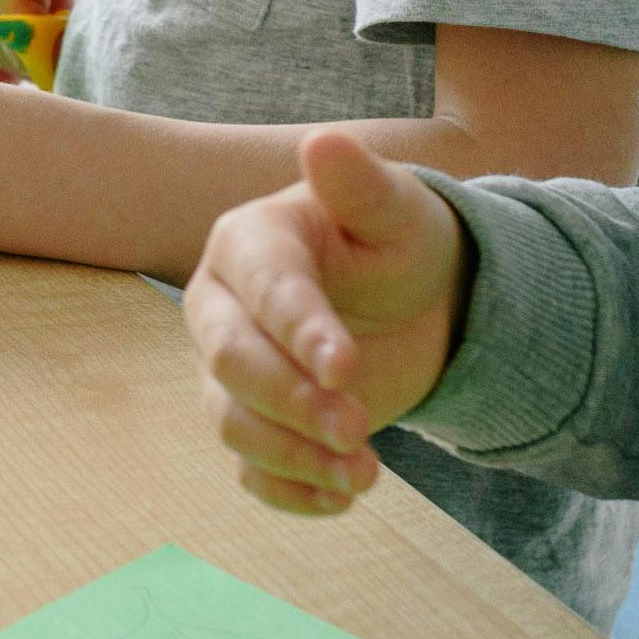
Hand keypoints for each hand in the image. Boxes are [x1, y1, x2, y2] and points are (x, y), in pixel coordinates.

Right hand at [185, 132, 467, 513]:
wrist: (417, 301)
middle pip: (230, 363)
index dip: (299, 331)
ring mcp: (232, 372)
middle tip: (358, 427)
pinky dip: (290, 492)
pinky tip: (342, 497)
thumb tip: (324, 141)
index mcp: (248, 243)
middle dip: (291, 401)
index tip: (347, 370)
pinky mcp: (255, 423)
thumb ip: (359, 182)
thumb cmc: (396, 240)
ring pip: (233, 424)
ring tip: (365, 474)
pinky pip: (250, 469)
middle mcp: (222, 308)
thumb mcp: (394, 209)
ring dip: (294, 455)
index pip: (264, 290)